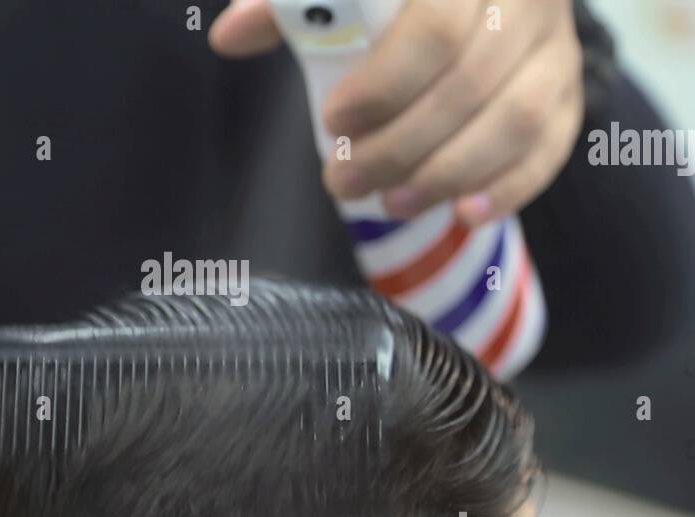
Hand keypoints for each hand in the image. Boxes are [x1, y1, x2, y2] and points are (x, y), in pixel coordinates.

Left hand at [210, 0, 584, 225]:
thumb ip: (291, 3)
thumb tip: (228, 38)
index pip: (435, 28)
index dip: (383, 86)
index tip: (333, 122)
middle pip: (469, 85)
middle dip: (398, 148)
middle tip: (342, 182)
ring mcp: (556, 45)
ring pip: (518, 120)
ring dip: (447, 174)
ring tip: (392, 202)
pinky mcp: (571, 88)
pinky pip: (555, 145)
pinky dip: (511, 186)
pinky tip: (465, 213)